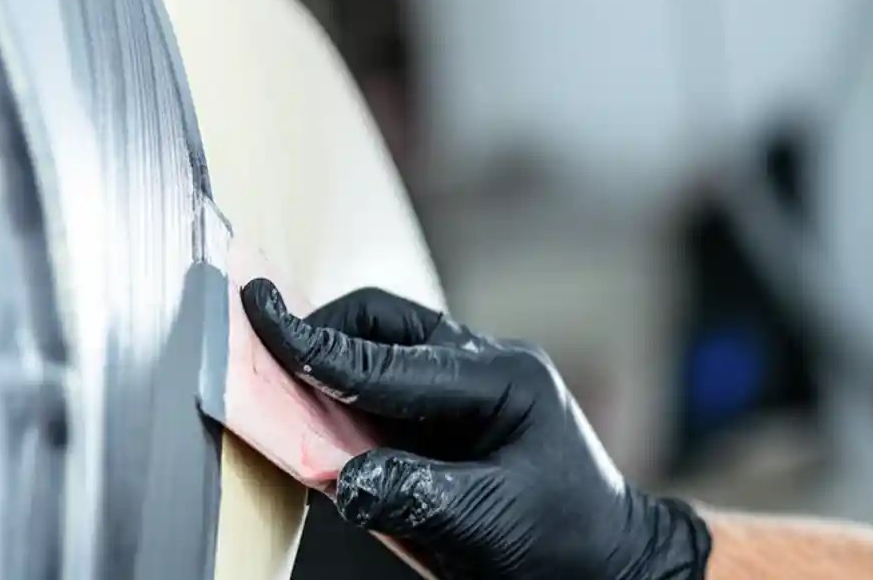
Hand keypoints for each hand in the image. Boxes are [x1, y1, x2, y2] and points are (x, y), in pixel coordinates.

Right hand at [241, 280, 711, 579]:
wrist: (613, 564)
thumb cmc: (570, 542)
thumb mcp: (492, 523)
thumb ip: (415, 495)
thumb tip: (343, 478)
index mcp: (502, 378)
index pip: (389, 360)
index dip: (317, 347)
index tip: (259, 316)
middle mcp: (486, 366)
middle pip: (386, 323)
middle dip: (326, 335)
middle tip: (269, 356)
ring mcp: (474, 386)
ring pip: (387, 346)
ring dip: (338, 365)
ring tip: (290, 390)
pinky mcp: (460, 414)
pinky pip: (393, 388)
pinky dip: (354, 400)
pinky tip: (331, 426)